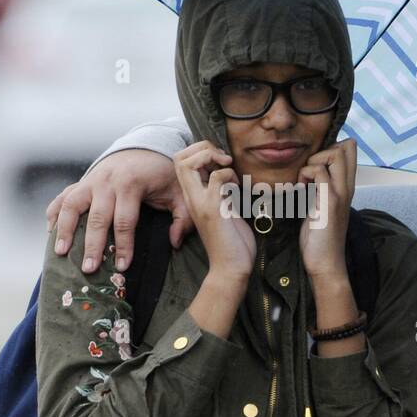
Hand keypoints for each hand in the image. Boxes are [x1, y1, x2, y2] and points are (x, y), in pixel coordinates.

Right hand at [47, 149, 194, 273]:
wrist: (143, 147)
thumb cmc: (162, 175)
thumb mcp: (179, 192)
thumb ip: (182, 217)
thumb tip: (174, 243)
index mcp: (131, 184)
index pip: (125, 221)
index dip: (124, 246)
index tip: (122, 267)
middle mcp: (106, 181)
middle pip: (97, 218)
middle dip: (93, 246)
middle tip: (89, 269)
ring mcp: (90, 181)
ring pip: (72, 205)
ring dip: (65, 229)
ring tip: (60, 253)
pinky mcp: (81, 182)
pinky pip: (62, 197)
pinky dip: (54, 214)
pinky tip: (51, 233)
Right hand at [173, 141, 254, 281]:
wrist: (230, 268)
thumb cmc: (231, 241)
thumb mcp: (224, 210)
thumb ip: (221, 192)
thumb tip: (228, 174)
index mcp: (192, 197)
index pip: (180, 161)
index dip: (198, 152)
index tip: (219, 161)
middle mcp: (192, 198)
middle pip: (180, 157)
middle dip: (204, 148)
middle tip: (223, 160)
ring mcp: (200, 202)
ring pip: (190, 163)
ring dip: (215, 159)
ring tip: (230, 173)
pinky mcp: (213, 209)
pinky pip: (217, 177)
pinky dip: (230, 176)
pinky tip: (237, 190)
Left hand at [297, 138, 356, 280]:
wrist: (326, 263)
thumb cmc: (320, 239)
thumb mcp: (321, 208)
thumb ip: (320, 191)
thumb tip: (307, 177)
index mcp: (346, 188)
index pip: (350, 151)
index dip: (331, 148)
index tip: (314, 166)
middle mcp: (347, 187)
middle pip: (346, 147)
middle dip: (322, 151)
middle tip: (308, 171)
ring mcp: (340, 193)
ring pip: (334, 154)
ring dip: (312, 161)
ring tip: (303, 181)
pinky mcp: (329, 201)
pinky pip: (318, 171)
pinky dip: (305, 174)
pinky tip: (299, 189)